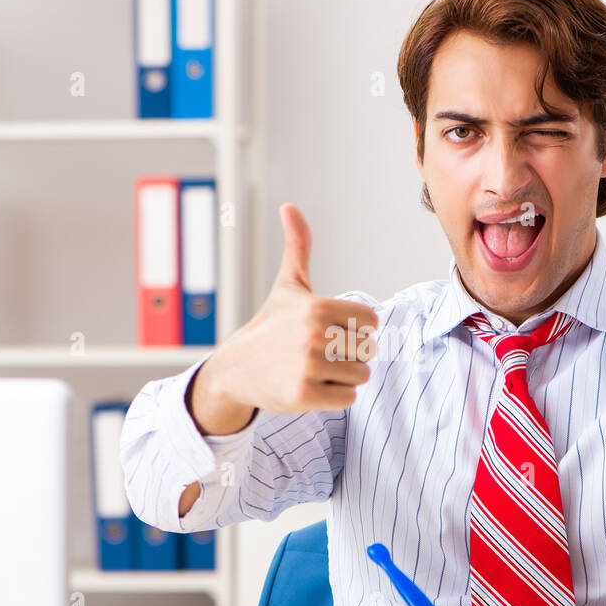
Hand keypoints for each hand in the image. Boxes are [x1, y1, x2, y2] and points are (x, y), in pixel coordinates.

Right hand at [191, 203, 378, 429]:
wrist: (234, 370)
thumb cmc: (269, 327)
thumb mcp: (286, 287)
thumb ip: (297, 248)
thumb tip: (289, 207)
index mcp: (317, 307)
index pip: (371, 322)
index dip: (356, 328)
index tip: (332, 330)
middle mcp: (313, 335)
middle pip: (367, 350)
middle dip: (349, 354)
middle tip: (319, 353)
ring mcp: (308, 366)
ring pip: (361, 375)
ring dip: (343, 376)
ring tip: (314, 369)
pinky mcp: (304, 394)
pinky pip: (347, 398)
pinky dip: (334, 396)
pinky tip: (311, 386)